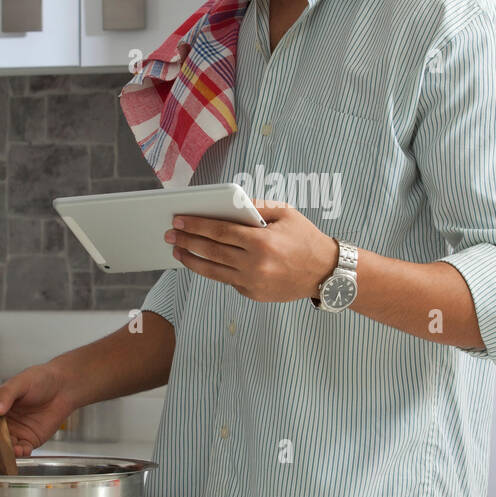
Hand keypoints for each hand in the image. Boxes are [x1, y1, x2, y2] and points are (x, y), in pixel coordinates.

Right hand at [0, 362, 75, 457]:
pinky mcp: (29, 440)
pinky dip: (20, 453)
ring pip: (4, 447)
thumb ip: (5, 395)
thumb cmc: (40, 379)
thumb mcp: (20, 383)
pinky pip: (21, 451)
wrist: (63, 386)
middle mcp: (2, 421)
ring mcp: (15, 432)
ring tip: (14, 450)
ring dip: (7, 451)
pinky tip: (24, 450)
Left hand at [164, 200, 337, 301]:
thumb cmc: (305, 238)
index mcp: (262, 241)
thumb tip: (228, 202)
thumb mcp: (285, 213)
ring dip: (191, 260)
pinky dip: (213, 270)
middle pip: (211, 251)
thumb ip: (256, 206)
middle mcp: (255, 264)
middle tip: (170, 233)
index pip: (220, 231)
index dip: (196, 225)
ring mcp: (252, 282)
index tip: (179, 219)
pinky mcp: (253, 294)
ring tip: (177, 250)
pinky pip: (227, 280)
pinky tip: (201, 260)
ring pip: (213, 271)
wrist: (325, 272)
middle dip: (187, 240)